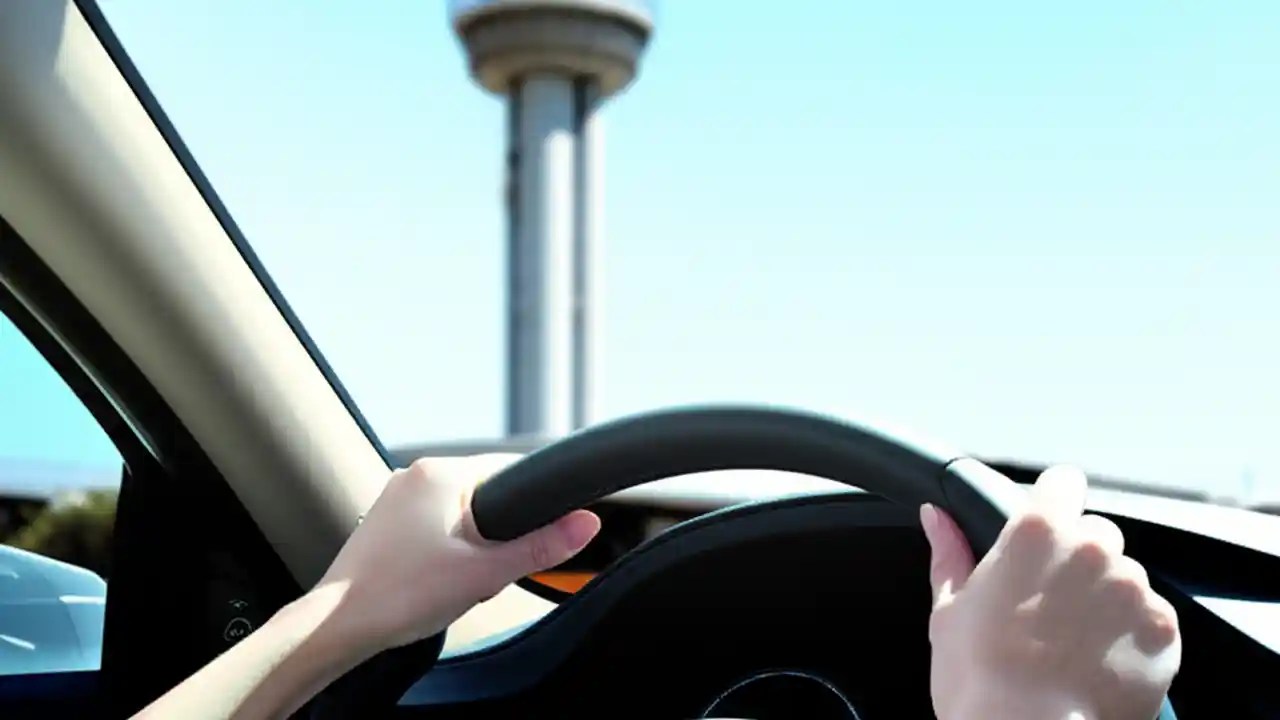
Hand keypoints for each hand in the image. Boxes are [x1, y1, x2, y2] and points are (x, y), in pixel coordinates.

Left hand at [313, 454, 600, 653]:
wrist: (339, 626)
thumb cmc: (400, 596)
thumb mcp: (485, 573)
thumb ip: (541, 547)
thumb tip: (586, 524)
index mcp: (440, 473)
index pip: (508, 470)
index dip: (527, 508)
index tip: (527, 540)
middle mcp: (414, 475)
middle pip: (484, 496)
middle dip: (493, 537)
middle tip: (479, 571)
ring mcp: (395, 498)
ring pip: (458, 515)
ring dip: (468, 547)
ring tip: (449, 581)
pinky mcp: (384, 522)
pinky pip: (432, 527)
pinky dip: (443, 553)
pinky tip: (431, 582)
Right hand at [922, 466, 1180, 719]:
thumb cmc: (980, 682)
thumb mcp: (949, 611)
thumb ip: (949, 553)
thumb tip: (935, 516)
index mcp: (1036, 532)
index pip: (1063, 481)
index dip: (1054, 501)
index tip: (1047, 524)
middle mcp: (1092, 549)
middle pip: (1097, 532)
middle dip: (1079, 558)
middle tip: (1049, 602)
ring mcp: (1133, 590)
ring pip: (1126, 576)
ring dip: (1107, 597)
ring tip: (1073, 642)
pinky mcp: (1163, 631)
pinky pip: (1152, 619)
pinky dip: (1133, 636)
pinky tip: (1099, 662)